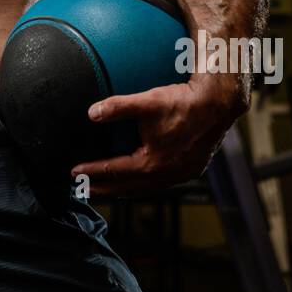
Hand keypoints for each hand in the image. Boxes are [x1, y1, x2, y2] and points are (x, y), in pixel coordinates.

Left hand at [70, 78, 244, 197]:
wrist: (218, 105)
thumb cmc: (183, 102)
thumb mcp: (147, 102)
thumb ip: (118, 107)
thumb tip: (91, 113)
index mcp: (153, 162)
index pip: (115, 171)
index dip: (92, 171)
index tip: (73, 172)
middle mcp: (166, 174)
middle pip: (128, 187)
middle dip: (104, 188)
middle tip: (83, 188)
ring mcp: (180, 175)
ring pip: (145, 188)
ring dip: (123, 189)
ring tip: (106, 189)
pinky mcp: (190, 170)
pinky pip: (160, 184)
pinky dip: (143, 185)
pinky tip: (138, 180)